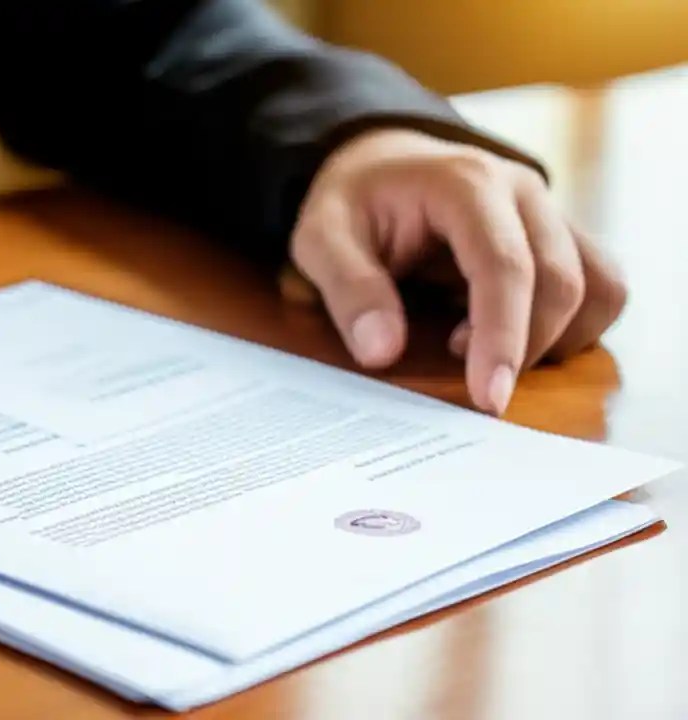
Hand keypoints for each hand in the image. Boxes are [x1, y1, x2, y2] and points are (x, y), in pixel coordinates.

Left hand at [288, 128, 626, 414]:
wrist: (378, 163)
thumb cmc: (352, 202)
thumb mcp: (322, 239)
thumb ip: (350, 291)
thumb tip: (381, 352)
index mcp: (466, 184)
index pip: (505, 266)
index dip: (502, 337)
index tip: (487, 398)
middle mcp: (523, 191)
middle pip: (560, 282)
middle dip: (524, 348)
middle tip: (470, 382)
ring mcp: (551, 212)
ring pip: (597, 287)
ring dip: (555, 338)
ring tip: (480, 348)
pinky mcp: (562, 236)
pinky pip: (601, 288)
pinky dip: (571, 327)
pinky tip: (510, 335)